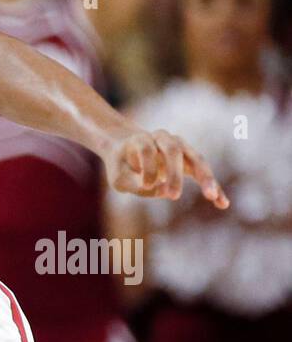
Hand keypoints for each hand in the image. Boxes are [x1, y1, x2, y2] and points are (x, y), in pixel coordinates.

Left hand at [102, 128, 228, 208]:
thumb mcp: (119, 178)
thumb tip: (163, 192)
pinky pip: (203, 171)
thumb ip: (135, 185)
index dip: (148, 168)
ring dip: (204, 177)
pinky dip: (213, 186)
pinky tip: (222, 203)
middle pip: (175, 151)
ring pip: (195, 158)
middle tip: (174, 196)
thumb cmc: (121, 165)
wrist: (126, 149)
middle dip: (175, 174)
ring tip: (212, 196)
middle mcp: (163, 139)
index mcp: (142, 139)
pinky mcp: (189, 160)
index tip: (146, 186)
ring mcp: (180, 147)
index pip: (148, 150)